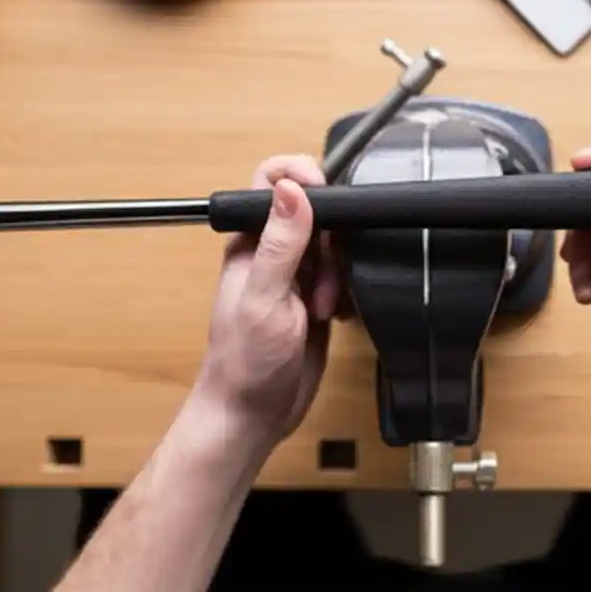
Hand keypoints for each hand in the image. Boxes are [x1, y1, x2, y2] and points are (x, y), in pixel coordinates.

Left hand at [193, 155, 339, 447]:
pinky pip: (341, 276)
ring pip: (333, 245)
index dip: (302, 177)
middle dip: (331, 242)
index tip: (327, 201)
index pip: (272, 181)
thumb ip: (280, 244)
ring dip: (338, 274)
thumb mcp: (265, 298)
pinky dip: (345, 292)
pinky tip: (334, 316)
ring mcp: (293, 277)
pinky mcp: (313, 300)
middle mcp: (272, 253)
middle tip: (320, 281)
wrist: (251, 415)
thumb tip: (291, 188)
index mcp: (250, 243)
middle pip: (315, 212)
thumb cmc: (245, 363)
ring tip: (322, 307)